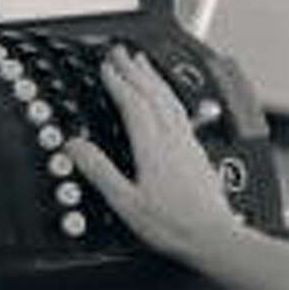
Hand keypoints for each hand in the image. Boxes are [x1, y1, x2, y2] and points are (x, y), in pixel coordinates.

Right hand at [70, 47, 245, 272]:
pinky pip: (180, 112)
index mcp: (153, 148)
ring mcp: (188, 144)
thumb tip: (75, 146)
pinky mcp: (197, 153)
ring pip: (169, 100)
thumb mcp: (126, 203)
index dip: (118, 82)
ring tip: (143, 64)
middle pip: (153, 94)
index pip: (133, 104)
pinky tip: (167, 99)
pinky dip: (168, 95)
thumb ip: (100, 171)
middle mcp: (173, 140)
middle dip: (135, 70)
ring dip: (153, 78)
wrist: (213, 237)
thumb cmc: (173, 225)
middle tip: (122, 52)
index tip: (106, 66)